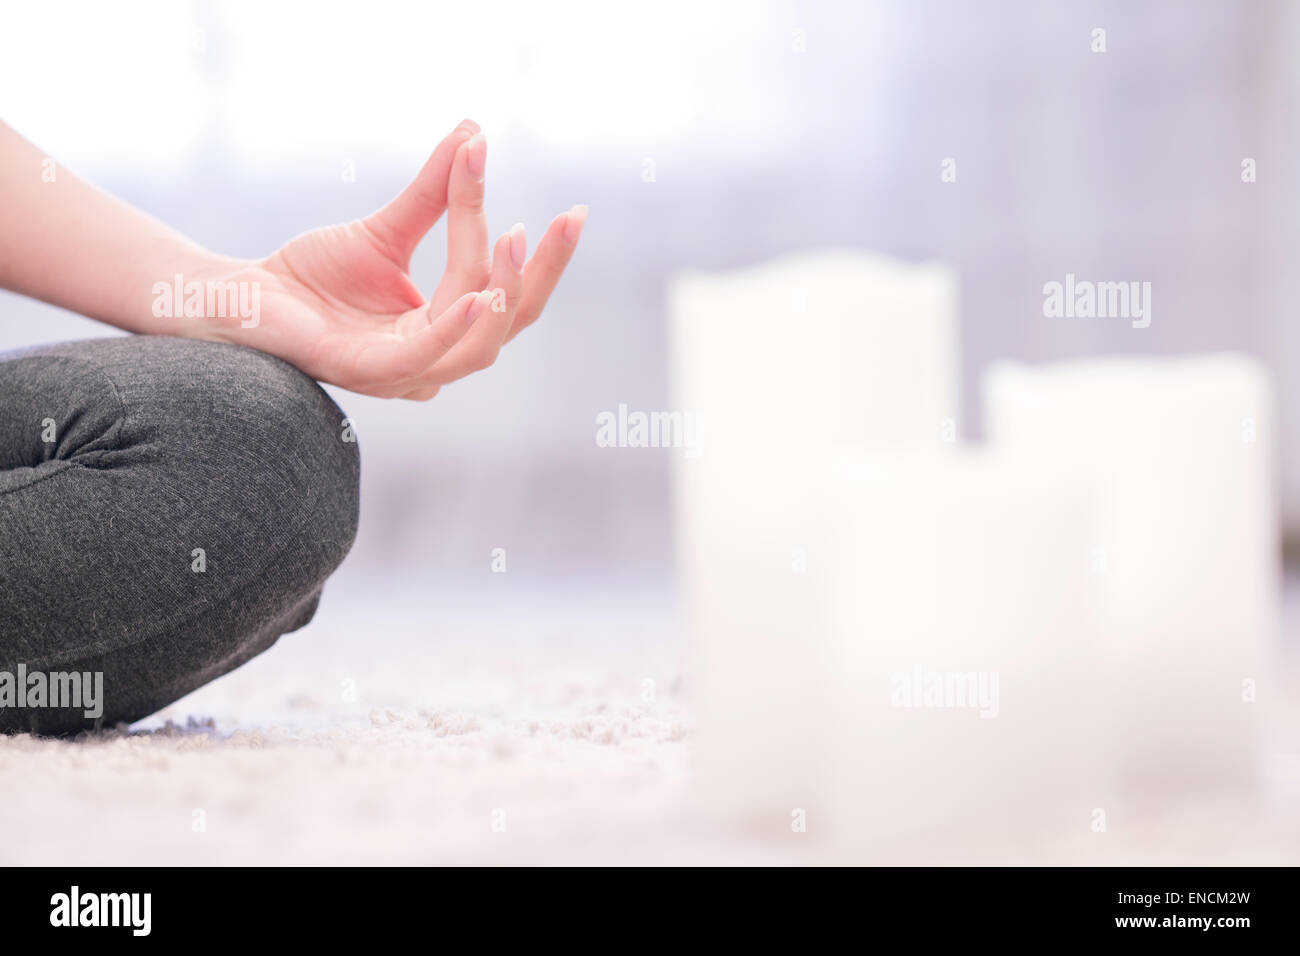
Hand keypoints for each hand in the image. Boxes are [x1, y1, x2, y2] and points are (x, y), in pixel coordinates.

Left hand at [201, 120, 584, 398]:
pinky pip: (424, 358)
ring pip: (477, 343)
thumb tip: (474, 135)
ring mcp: (402, 374)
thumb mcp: (387, 230)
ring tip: (513, 235)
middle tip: (568, 222)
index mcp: (444, 333)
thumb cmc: (313, 278)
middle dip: (540, 274)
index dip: (540, 259)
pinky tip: (479, 293)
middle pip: (508, 324)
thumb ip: (436, 194)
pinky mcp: (366, 373)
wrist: (242, 297)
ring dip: (502, 289)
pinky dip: (454, 327)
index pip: (504, 295)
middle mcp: (433, 362)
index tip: (570, 210)